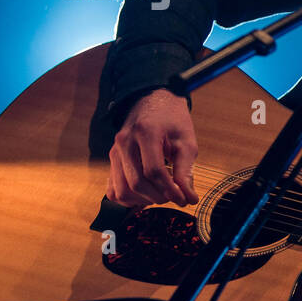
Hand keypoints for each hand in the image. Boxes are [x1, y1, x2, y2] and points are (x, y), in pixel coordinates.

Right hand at [106, 88, 199, 206]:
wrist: (152, 101)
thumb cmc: (172, 120)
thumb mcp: (186, 141)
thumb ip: (186, 170)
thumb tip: (189, 197)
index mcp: (144, 133)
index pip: (154, 171)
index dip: (170, 190)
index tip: (185, 199)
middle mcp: (124, 143)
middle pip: (137, 183)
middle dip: (159, 196)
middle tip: (175, 196)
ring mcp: (114, 152)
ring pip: (122, 190)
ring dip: (144, 200)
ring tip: (161, 194)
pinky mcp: (112, 160)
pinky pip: (112, 189)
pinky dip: (129, 198)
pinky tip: (145, 195)